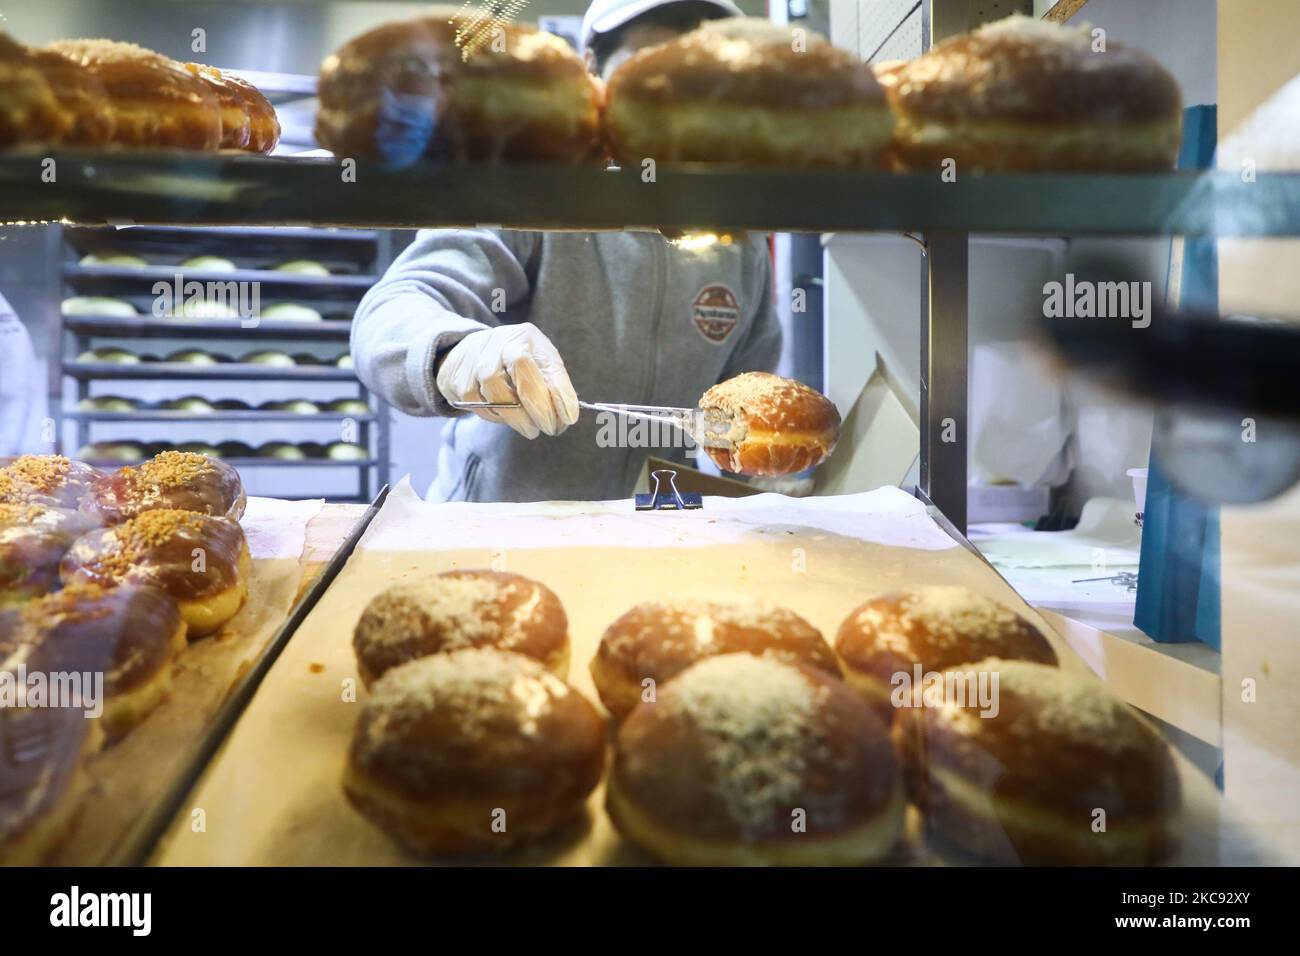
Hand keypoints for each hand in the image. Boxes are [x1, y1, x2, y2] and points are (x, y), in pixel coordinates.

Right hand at [436, 323, 579, 438]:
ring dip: (517, 417)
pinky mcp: (460, 382)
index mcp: (526, 338)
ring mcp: (477, 361)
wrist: (470, 353)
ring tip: (530, 428)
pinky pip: (480, 406)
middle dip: (539, 405)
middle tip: (550, 427)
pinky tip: (506, 418)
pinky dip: (497, 417)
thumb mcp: (539, 362)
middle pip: (520, 368)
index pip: (546, 364)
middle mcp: (501, 343)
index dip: (560, 393)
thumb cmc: (514, 361)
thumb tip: (567, 416)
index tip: (569, 418)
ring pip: (497, 391)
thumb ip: (554, 384)